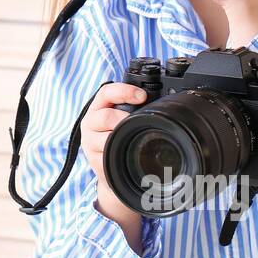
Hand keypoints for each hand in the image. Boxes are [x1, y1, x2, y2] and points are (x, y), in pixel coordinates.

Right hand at [80, 82, 148, 224]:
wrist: (109, 165)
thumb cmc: (119, 136)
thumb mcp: (121, 117)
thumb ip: (135, 108)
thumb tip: (167, 102)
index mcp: (97, 108)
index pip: (106, 92)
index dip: (124, 91)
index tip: (142, 96)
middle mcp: (90, 123)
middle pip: (105, 116)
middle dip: (124, 118)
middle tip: (138, 122)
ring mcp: (90, 143)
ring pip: (105, 138)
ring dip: (121, 138)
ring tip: (132, 139)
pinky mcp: (95, 161)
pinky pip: (108, 158)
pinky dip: (120, 156)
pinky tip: (128, 154)